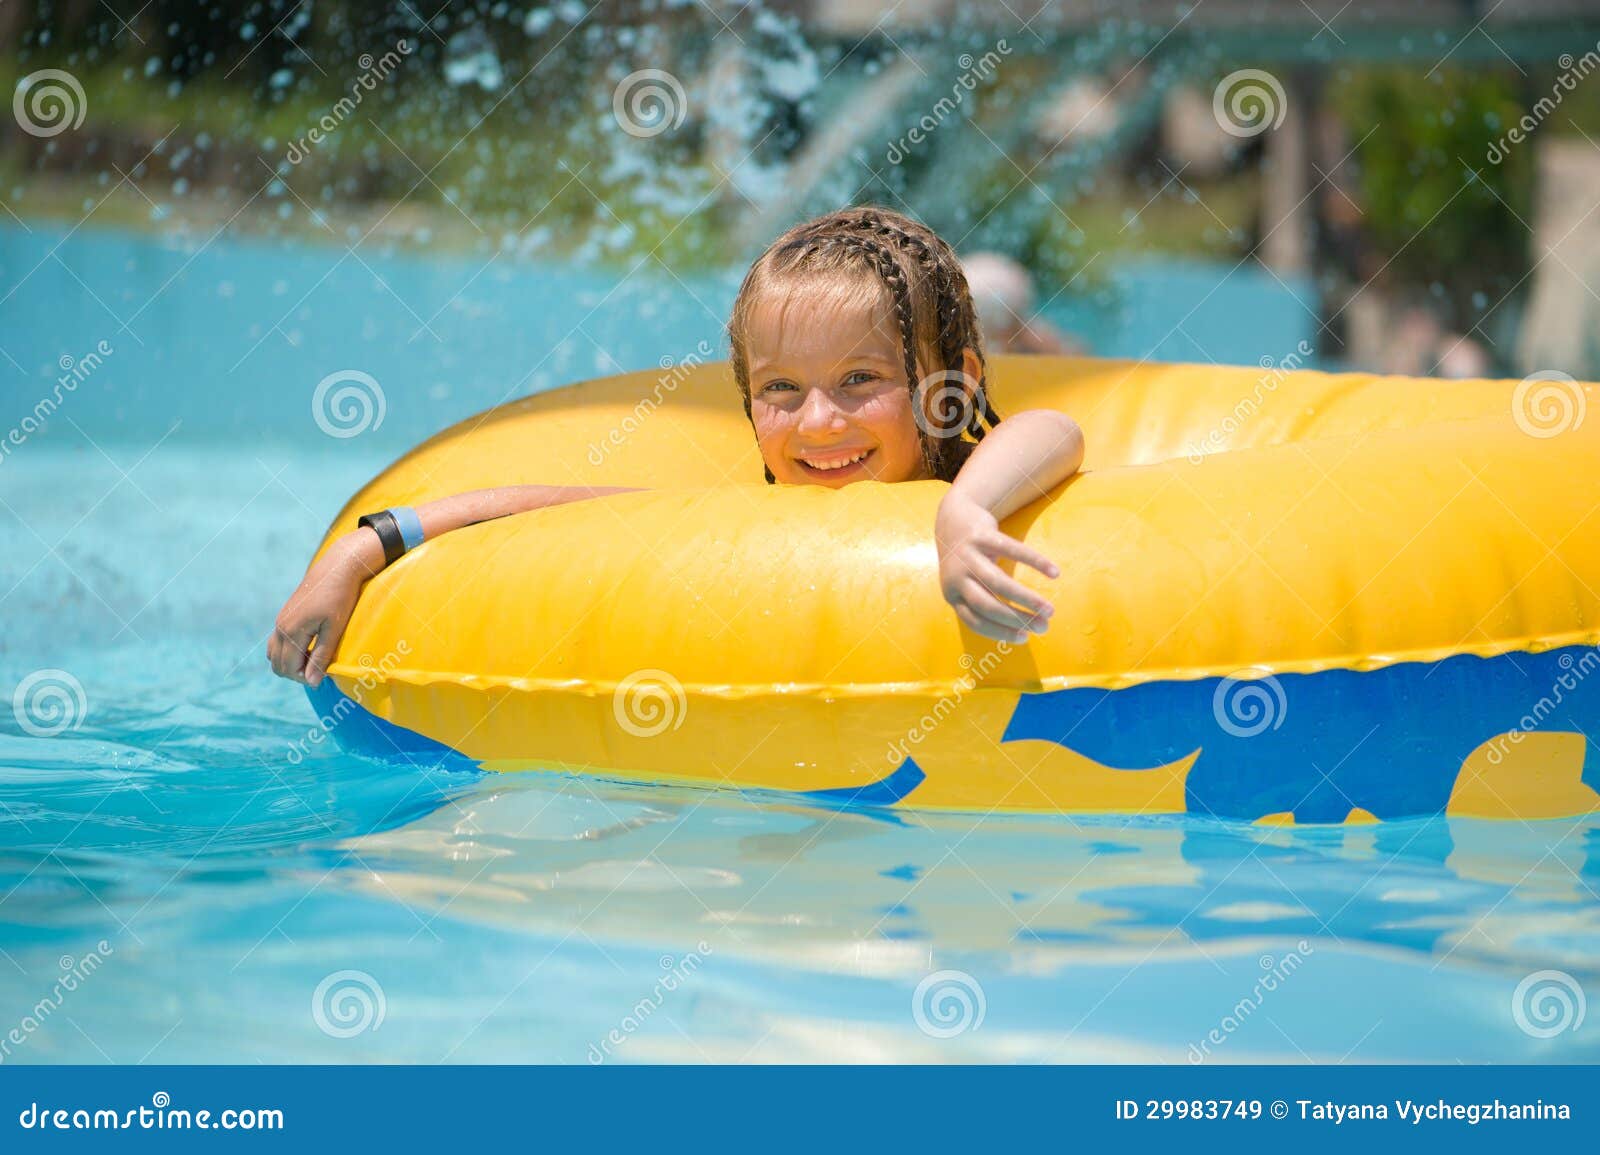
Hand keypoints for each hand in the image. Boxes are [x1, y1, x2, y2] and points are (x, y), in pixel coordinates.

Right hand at [267, 531, 377, 686]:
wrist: (337, 569)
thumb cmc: (340, 598)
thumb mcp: (334, 629)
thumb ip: (321, 656)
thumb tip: (311, 683)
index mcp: (291, 632)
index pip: (288, 668)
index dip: (305, 678)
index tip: (323, 675)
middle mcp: (280, 627)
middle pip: (277, 665)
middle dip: (296, 673)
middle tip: (319, 670)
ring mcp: (280, 621)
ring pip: (274, 654)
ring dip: (290, 663)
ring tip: (314, 659)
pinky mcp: (284, 616)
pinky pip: (277, 642)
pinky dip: (288, 652)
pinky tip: (309, 647)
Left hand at [935, 491, 1058, 643]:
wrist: (952, 516)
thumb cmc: (966, 560)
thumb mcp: (965, 583)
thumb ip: (983, 602)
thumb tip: (1019, 627)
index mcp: (952, 594)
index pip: (975, 621)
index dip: (1000, 631)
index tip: (1025, 638)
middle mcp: (957, 577)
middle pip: (987, 605)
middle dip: (1017, 619)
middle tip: (1044, 626)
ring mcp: (968, 556)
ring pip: (998, 582)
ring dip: (1027, 598)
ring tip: (1049, 609)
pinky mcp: (981, 535)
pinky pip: (1012, 550)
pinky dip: (1035, 562)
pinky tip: (1054, 573)